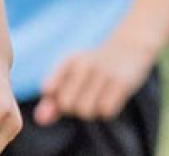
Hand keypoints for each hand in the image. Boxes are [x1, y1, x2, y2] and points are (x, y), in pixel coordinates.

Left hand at [34, 38, 154, 124]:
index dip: (55, 99)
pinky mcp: (121, 83)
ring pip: (86, 111)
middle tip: (84, 97)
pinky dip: (107, 111)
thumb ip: (53, 100)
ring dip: (91, 111)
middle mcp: (83, 64)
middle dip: (72, 108)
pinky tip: (111, 98)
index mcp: (68, 61)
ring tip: (98, 97)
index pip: (48, 89)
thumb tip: (40, 120)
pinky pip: (106, 112)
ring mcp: (103, 73)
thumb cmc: (93, 69)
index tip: (67, 92)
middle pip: (66, 104)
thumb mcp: (70, 78)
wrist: (128, 49)